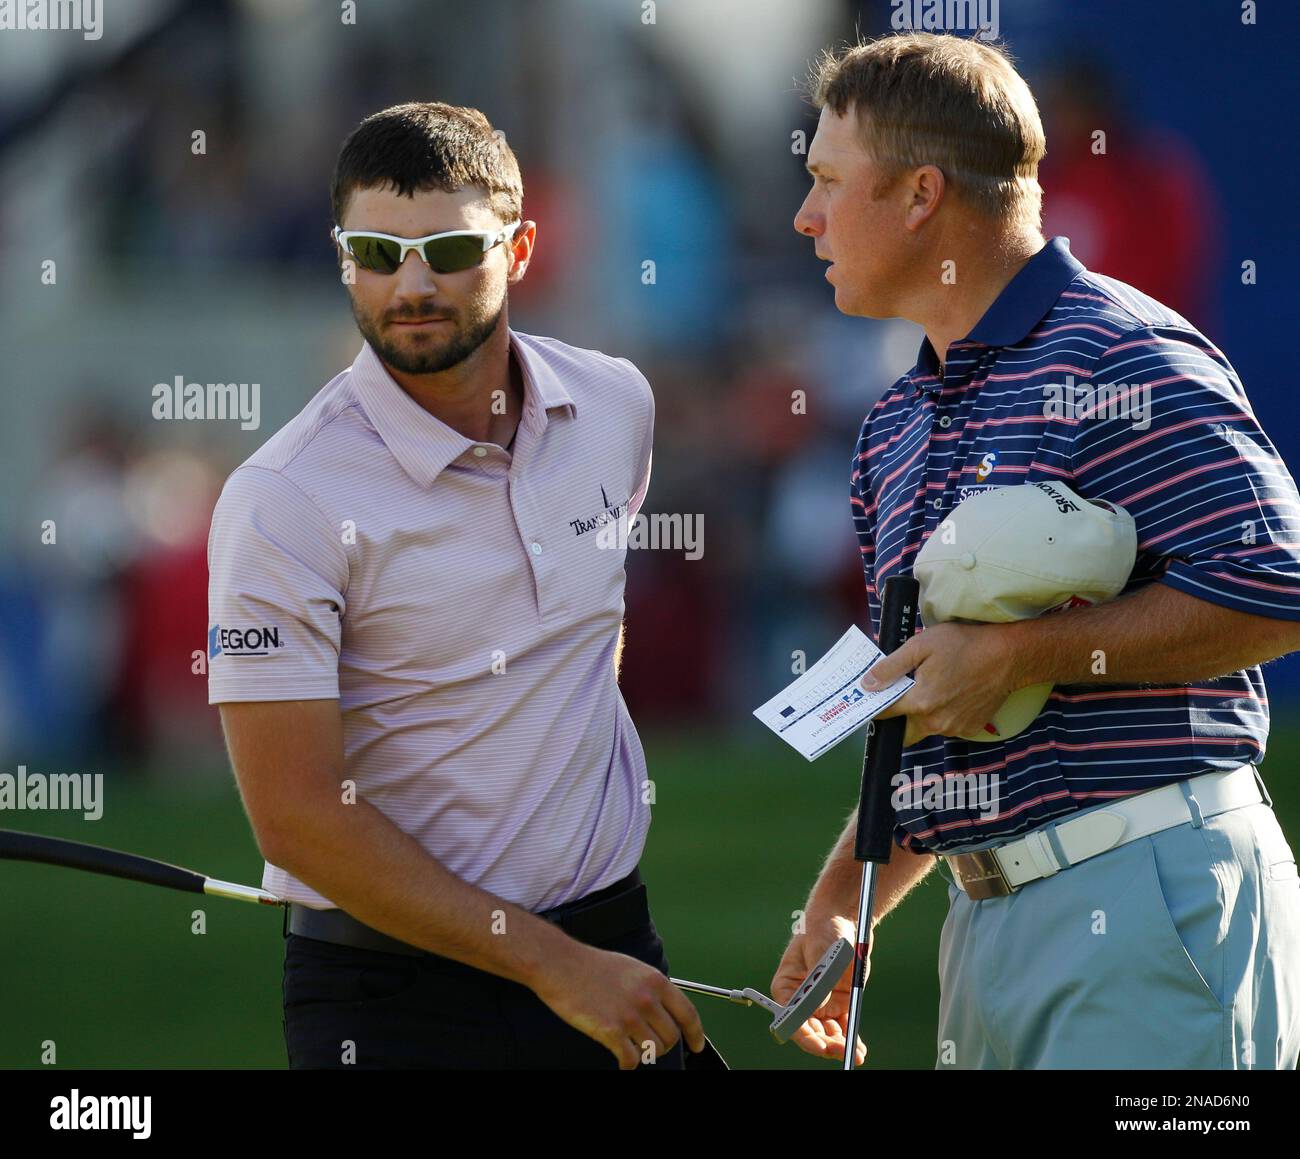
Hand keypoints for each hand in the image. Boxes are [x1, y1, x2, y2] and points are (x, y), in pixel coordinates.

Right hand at [533, 942, 705, 1068]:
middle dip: (663, 1045)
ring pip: (654, 1051)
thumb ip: (652, 988)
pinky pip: (631, 1059)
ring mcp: (629, 1016)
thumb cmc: (593, 966)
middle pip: (672, 1037)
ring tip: (632, 1046)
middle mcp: (646, 998)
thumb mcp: (632, 968)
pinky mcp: (610, 1031)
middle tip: (649, 1044)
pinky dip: (627, 1063)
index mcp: (655, 981)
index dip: (696, 1033)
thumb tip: (665, 1010)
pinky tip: (621, 1057)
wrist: (561, 965)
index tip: (697, 1045)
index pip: (688, 1013)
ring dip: (645, 1053)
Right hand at [771, 914, 867, 1064]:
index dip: (803, 1035)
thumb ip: (819, 981)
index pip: (791, 1017)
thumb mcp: (820, 952)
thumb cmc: (823, 929)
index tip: (819, 1045)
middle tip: (842, 1051)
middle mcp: (802, 1000)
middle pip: (810, 1030)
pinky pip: (843, 1026)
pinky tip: (859, 1050)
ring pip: (828, 1033)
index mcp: (786, 988)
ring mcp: (822, 1003)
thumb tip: (818, 1009)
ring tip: (856, 1054)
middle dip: (826, 1044)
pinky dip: (850, 1038)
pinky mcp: (840, 1003)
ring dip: (839, 1045)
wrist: (842, 919)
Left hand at [862, 621, 1021, 745]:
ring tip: (934, 686)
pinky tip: (952, 693)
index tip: (873, 698)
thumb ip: (890, 667)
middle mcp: (936, 722)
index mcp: (920, 703)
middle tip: (905, 694)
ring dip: (924, 714)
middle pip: (904, 731)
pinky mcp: (970, 728)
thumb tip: (866, 684)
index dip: (876, 705)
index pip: (885, 714)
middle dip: (900, 718)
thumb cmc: (965, 645)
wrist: (1008, 655)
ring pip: (927, 728)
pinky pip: (947, 727)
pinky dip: (944, 714)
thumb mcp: (921, 646)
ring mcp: (955, 728)